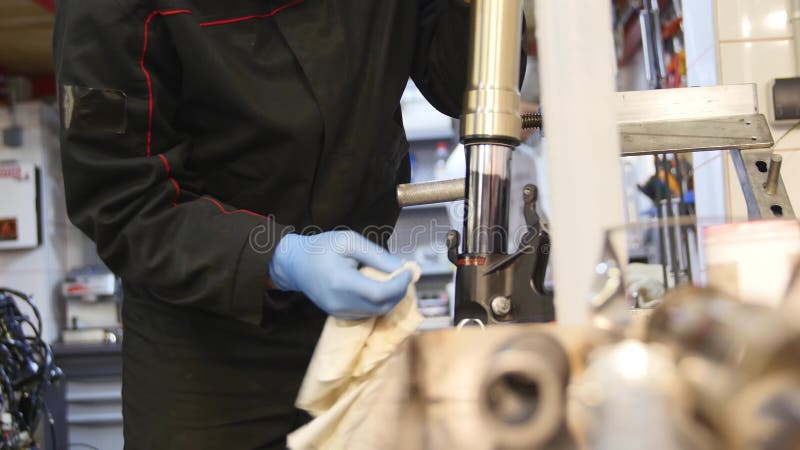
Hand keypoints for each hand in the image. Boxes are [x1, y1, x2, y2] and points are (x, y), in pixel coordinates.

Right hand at [268, 231, 412, 319]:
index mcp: (341, 282)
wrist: (295, 264)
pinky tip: (378, 285)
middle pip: (382, 305)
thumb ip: (377, 255)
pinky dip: (379, 301)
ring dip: (391, 297)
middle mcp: (340, 302)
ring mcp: (339, 312)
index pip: (380, 293)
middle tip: (404, 272)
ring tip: (392, 277)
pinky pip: (368, 312)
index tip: (409, 270)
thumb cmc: (322, 248)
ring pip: (377, 311)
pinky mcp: (340, 316)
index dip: (400, 284)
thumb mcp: (350, 241)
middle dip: (399, 291)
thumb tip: (403, 267)